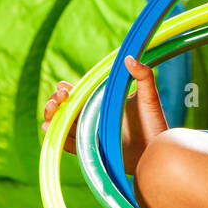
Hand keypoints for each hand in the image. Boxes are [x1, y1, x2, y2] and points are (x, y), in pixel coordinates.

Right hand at [41, 57, 168, 159]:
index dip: (65, 90)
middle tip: (60, 97)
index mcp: (102, 103)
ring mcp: (90, 134)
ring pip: (63, 124)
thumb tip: (128, 57)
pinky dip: (57, 137)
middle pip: (64, 109)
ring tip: (52, 108)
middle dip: (55, 101)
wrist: (158, 150)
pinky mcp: (91, 150)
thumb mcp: (149, 96)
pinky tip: (49, 128)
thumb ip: (143, 75)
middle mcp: (93, 118)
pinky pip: (69, 145)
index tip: (65, 87)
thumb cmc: (154, 123)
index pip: (77, 94)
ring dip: (52, 116)